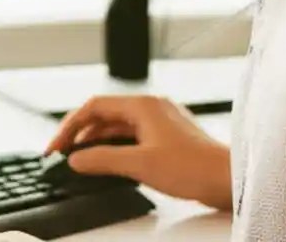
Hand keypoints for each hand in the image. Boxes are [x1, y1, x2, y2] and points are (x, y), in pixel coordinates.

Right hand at [44, 95, 231, 210]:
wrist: (229, 179)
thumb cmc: (194, 167)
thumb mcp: (139, 164)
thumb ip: (102, 160)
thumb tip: (76, 160)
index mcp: (143, 105)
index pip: (94, 107)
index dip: (70, 126)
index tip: (57, 146)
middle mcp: (151, 108)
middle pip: (104, 116)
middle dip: (81, 135)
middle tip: (64, 155)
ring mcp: (161, 122)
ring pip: (118, 129)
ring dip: (97, 143)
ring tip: (81, 162)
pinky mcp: (168, 138)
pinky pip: (132, 138)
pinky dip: (115, 149)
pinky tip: (108, 164)